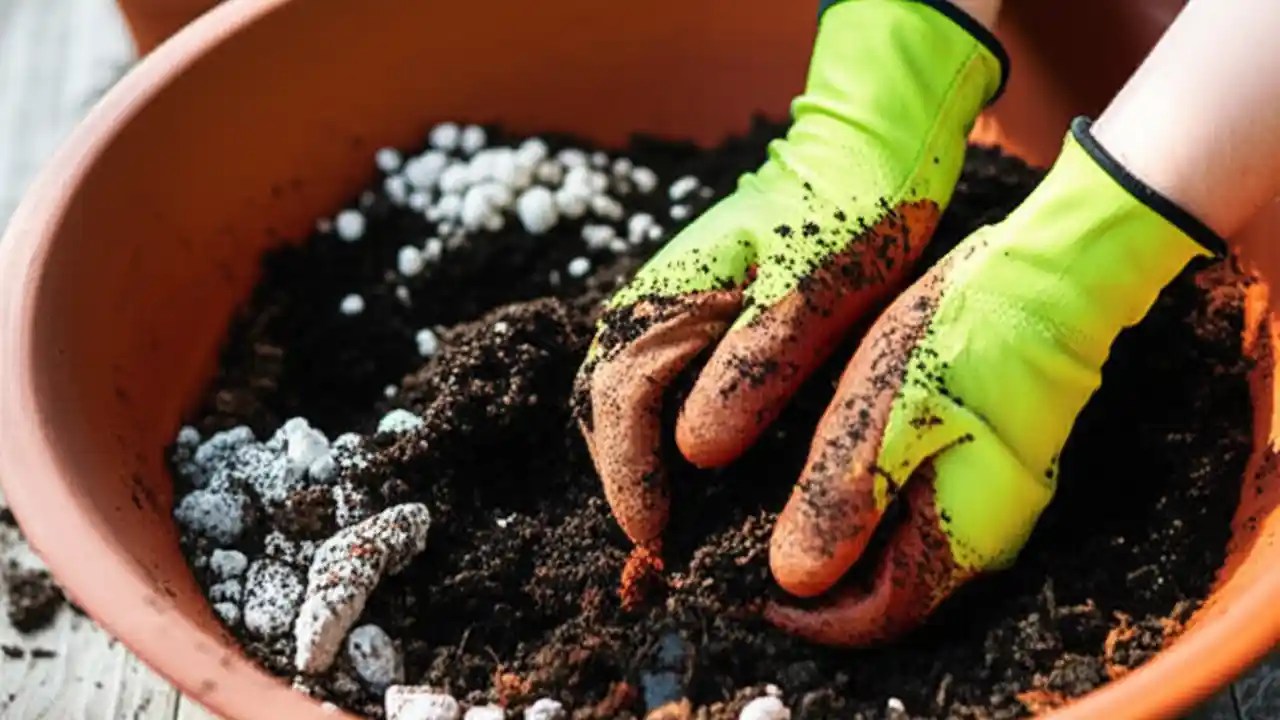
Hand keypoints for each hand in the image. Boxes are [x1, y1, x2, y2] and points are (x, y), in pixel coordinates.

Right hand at [574, 0, 1006, 543]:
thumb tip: (692, 455)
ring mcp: (666, 308)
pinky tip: (701, 473)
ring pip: (624, 401)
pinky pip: (656, 387)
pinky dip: (663, 437)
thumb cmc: (847, 214)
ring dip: (639, 463)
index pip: (616, 401)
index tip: (656, 539)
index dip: (629, 478)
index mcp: (665, 296)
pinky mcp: (693, 317)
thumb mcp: (815, 291)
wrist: (865, 154)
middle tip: (666, 546)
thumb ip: (753, 367)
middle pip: (604, 407)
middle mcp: (648, 304)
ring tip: (678, 523)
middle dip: (625, 480)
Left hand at [766, 118, 1224, 644]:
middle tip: (747, 556)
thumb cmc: (967, 338)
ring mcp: (991, 502)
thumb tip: (791, 578)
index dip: (807, 617)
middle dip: (817, 586)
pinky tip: (824, 479)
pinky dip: (864, 512)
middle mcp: (982, 536)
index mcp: (959, 534)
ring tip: (770, 518)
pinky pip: (915, 515)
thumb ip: (841, 498)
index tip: (746, 591)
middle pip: (885, 594)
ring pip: (899, 556)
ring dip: (838, 547)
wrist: (1053, 276)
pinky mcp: (988, 467)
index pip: (873, 617)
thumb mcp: (886, 413)